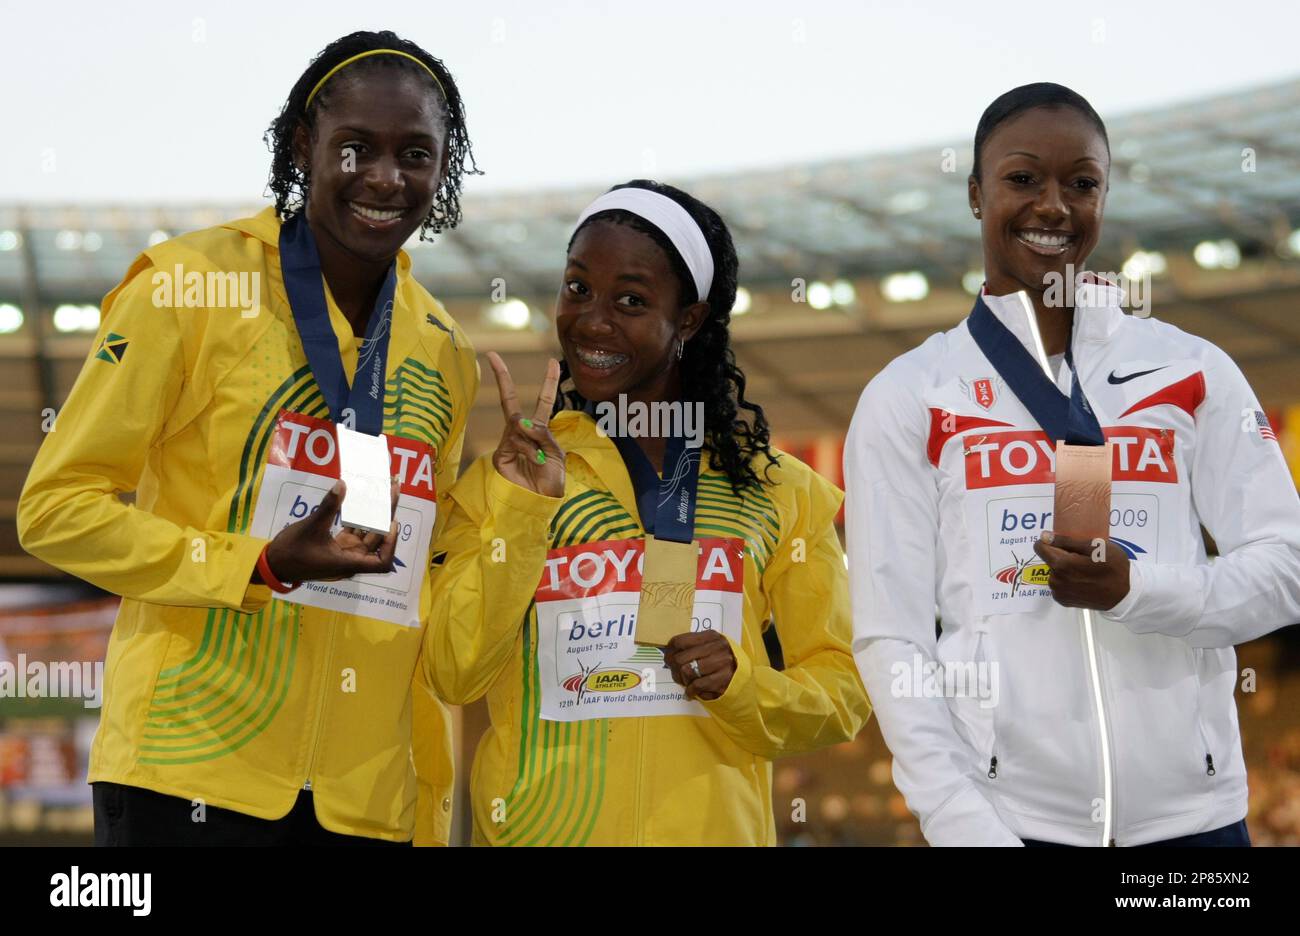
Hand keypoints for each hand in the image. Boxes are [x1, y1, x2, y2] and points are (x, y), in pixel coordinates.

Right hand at [262, 477, 400, 583]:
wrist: (273, 564)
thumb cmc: (292, 552)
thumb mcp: (311, 528)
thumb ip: (328, 507)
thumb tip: (342, 484)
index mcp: (348, 563)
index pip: (382, 562)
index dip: (391, 544)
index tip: (391, 523)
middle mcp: (351, 559)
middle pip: (378, 540)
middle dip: (387, 517)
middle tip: (394, 490)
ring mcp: (345, 553)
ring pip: (367, 535)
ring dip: (375, 516)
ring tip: (383, 491)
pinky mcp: (337, 547)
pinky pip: (354, 533)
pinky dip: (360, 519)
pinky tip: (363, 501)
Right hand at [486, 351, 564, 497]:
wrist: (540, 504)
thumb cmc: (551, 482)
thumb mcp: (557, 454)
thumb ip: (544, 435)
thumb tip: (522, 421)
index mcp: (541, 432)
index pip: (544, 401)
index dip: (548, 382)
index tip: (552, 362)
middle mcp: (523, 434)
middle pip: (510, 400)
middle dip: (502, 377)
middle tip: (493, 355)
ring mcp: (509, 443)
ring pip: (517, 425)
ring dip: (533, 440)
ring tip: (540, 458)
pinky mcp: (499, 454)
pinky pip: (514, 441)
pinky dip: (527, 449)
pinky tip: (534, 461)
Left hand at [663, 631, 736, 700]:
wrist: (743, 677)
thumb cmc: (721, 662)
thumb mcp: (710, 647)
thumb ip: (692, 647)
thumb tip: (667, 654)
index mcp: (711, 636)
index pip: (679, 641)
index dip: (669, 652)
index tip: (668, 659)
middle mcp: (717, 647)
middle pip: (680, 658)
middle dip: (674, 670)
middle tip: (677, 675)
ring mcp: (722, 662)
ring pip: (687, 671)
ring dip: (684, 681)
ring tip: (687, 683)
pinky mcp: (723, 679)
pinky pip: (697, 685)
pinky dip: (690, 691)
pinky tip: (691, 692)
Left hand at [1033, 531, 1130, 610]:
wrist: (1125, 594)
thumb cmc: (1114, 567)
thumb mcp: (1096, 547)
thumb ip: (1067, 541)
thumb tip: (1045, 536)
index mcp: (1062, 565)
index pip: (1040, 548)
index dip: (1050, 542)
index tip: (1065, 543)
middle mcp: (1055, 580)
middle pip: (1049, 560)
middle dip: (1061, 556)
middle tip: (1083, 558)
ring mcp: (1058, 593)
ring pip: (1053, 573)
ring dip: (1064, 569)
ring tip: (1085, 570)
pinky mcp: (1063, 601)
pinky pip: (1058, 585)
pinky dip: (1066, 581)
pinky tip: (1083, 581)